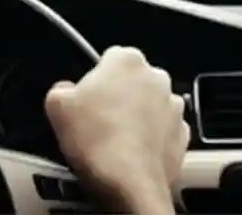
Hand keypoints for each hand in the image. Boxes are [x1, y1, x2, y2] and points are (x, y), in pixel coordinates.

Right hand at [45, 46, 188, 214]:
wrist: (129, 184)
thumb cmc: (94, 139)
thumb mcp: (56, 106)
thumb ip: (61, 88)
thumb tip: (68, 90)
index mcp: (127, 59)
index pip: (109, 58)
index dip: (95, 79)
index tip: (87, 99)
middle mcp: (157, 77)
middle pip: (133, 80)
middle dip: (119, 96)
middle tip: (99, 121)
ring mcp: (175, 106)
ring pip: (151, 105)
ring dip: (138, 116)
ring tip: (117, 141)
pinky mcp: (184, 134)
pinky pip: (164, 130)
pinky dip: (152, 138)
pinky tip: (134, 154)